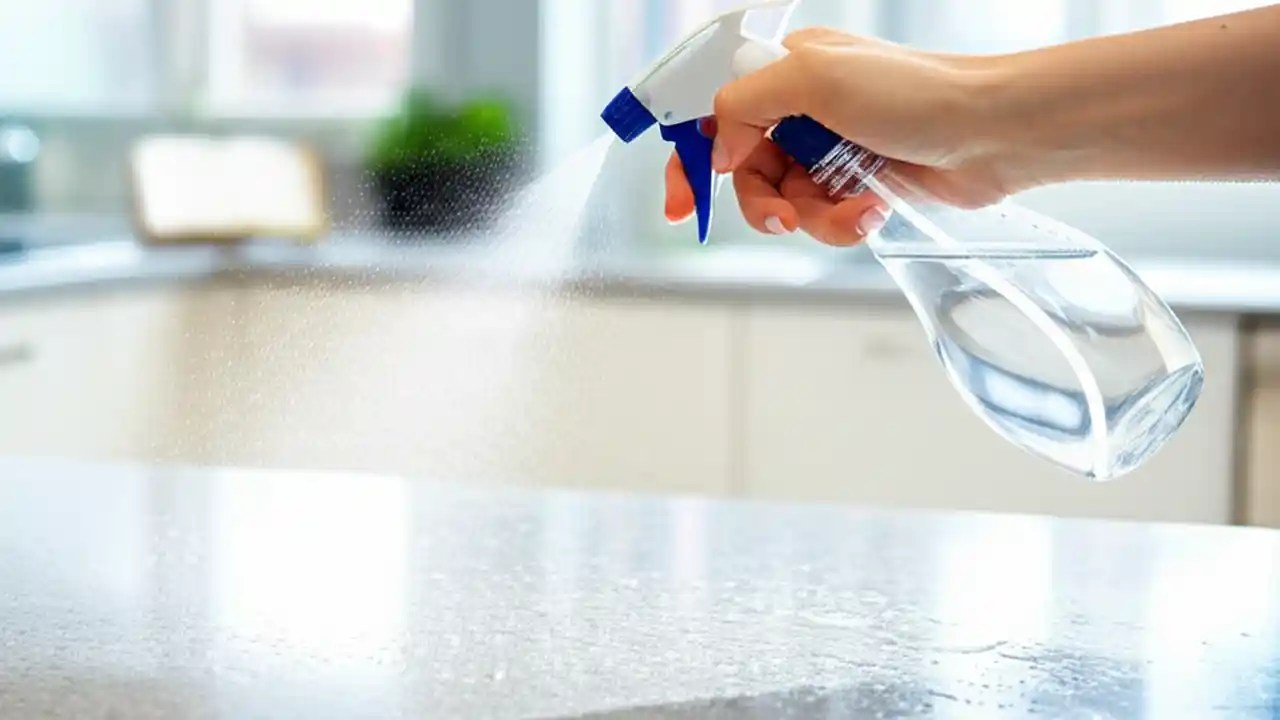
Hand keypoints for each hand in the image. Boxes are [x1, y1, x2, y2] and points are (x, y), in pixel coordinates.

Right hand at [665, 28, 1016, 245]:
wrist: (993, 132)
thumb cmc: (915, 93)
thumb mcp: (814, 80)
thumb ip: (745, 104)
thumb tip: (720, 150)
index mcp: (785, 71)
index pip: (715, 113)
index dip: (693, 159)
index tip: (681, 205)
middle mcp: (803, 109)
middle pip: (746, 172)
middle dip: (763, 202)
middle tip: (785, 217)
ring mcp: (831, 149)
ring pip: (786, 202)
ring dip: (814, 216)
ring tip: (851, 210)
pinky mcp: (859, 183)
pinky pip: (825, 218)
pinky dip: (843, 221)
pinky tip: (872, 210)